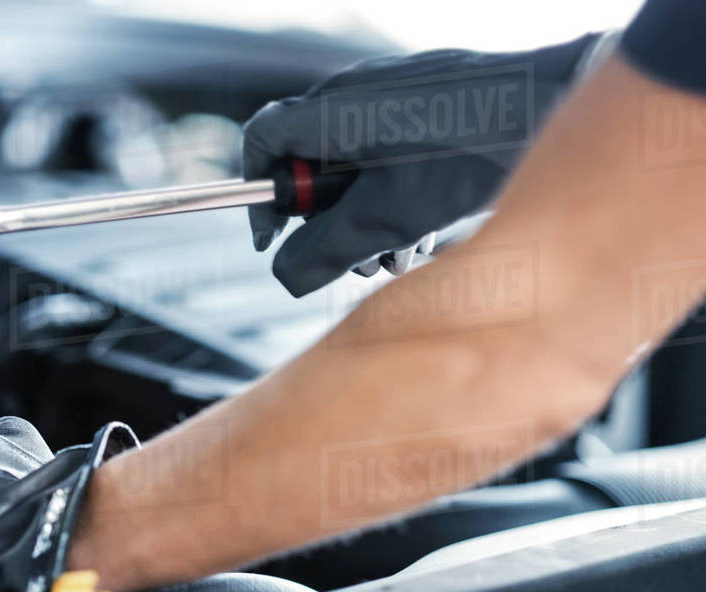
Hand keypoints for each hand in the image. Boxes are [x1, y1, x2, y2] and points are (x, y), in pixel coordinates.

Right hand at [243, 33, 601, 296]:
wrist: (553, 102)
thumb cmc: (474, 150)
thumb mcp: (388, 218)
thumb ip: (325, 251)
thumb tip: (284, 274)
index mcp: (333, 111)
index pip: (262, 141)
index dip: (259, 194)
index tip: (274, 236)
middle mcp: (356, 94)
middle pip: (311, 162)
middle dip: (327, 220)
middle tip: (353, 257)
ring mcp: (393, 95)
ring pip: (353, 165)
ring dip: (366, 216)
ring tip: (400, 251)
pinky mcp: (426, 102)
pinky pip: (388, 153)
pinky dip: (394, 195)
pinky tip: (427, 229)